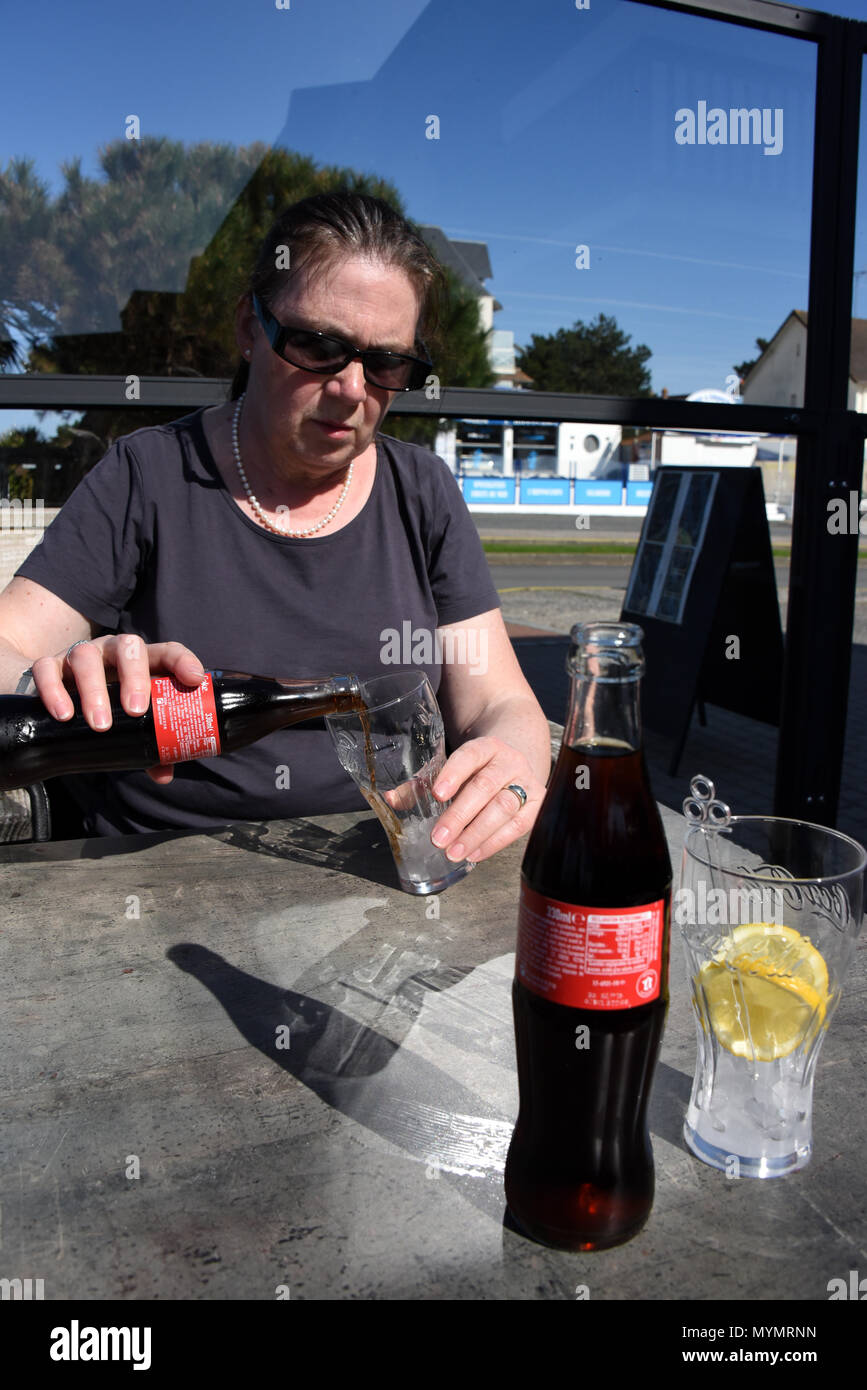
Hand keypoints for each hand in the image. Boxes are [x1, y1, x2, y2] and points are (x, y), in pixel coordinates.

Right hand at [30, 635, 206, 783]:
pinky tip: (63, 715)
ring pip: (86, 656)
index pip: (167, 652)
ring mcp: (79, 655)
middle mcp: (111, 652)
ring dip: (94, 690)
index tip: (195, 680)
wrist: (63, 701)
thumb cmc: (111, 710)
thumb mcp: (132, 724)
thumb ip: (150, 744)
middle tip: (136, 711)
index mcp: (141, 661)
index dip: (183, 661)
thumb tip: (164, 774)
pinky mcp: (49, 667)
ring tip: (100, 724)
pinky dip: (53, 690)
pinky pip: (46, 669)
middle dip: (134, 677)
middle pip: (127, 647)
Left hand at [426, 735, 545, 865]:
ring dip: (476, 834)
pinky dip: (494, 843)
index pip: (469, 756)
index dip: (454, 774)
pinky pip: (518, 826)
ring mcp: (526, 782)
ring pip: (504, 808)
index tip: (437, 794)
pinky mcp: (537, 804)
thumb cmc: (477, 770)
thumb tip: (391, 800)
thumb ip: (422, 785)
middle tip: (439, 838)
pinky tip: (474, 854)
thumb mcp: (452, 769)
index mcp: (486, 747)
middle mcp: (509, 761)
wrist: (514, 764)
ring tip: (454, 852)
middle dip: (460, 815)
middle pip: (485, 786)